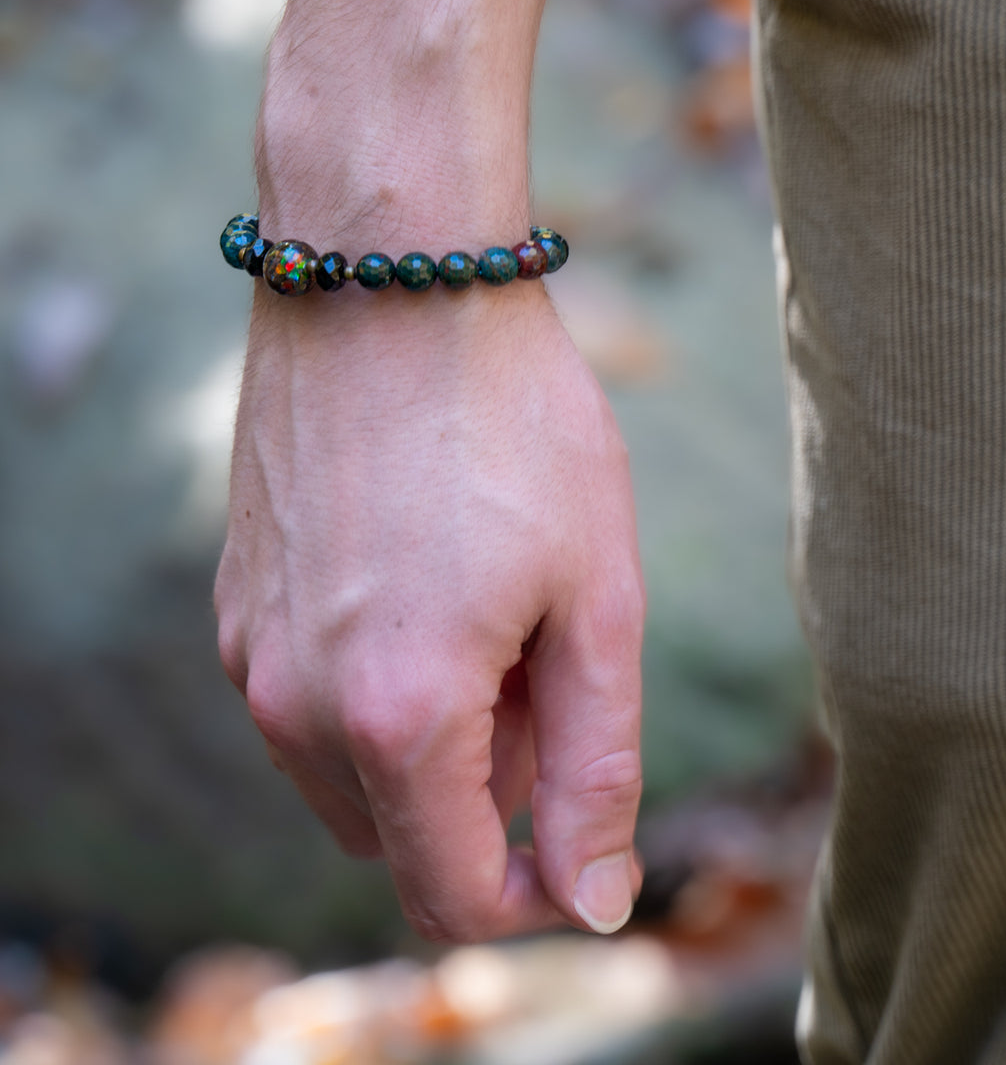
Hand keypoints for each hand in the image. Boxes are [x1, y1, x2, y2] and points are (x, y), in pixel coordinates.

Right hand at [214, 278, 645, 942]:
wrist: (391, 277)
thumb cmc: (515, 424)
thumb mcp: (598, 597)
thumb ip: (598, 764)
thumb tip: (595, 900)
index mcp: (399, 715)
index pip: (453, 895)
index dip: (532, 896)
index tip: (585, 832)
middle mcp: (298, 705)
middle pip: (404, 836)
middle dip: (493, 793)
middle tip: (548, 658)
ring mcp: (252, 653)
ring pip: (355, 775)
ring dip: (436, 740)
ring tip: (494, 609)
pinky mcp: (236, 605)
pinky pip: (312, 704)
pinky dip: (381, 689)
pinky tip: (428, 579)